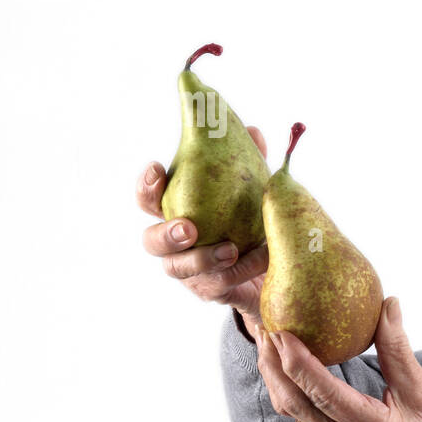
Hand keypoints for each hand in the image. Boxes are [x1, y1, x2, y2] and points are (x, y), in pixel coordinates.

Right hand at [138, 124, 269, 333]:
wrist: (275, 267)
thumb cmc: (253, 221)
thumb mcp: (253, 190)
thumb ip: (249, 162)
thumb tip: (253, 131)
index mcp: (177, 212)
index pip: (149, 199)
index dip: (147, 185)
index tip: (157, 168)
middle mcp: (176, 244)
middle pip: (152, 241)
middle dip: (167, 234)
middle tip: (188, 228)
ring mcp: (190, 271)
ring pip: (179, 268)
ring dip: (203, 258)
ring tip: (230, 249)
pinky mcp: (211, 290)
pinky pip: (218, 284)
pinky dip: (240, 270)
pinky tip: (260, 258)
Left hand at [256, 297, 421, 421]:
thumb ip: (400, 349)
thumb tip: (387, 304)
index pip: (324, 394)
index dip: (298, 363)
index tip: (282, 332)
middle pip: (294, 403)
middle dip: (273, 365)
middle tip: (264, 326)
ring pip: (292, 407)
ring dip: (274, 373)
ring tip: (267, 337)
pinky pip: (302, 406)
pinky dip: (288, 380)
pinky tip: (288, 355)